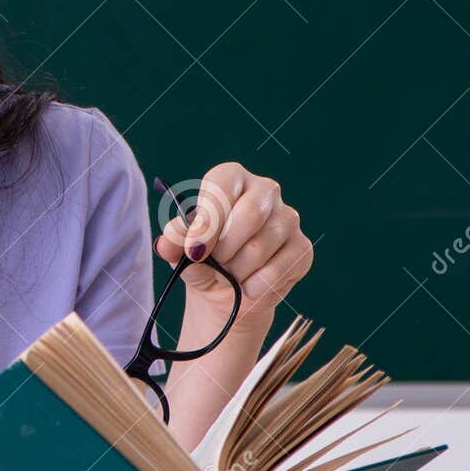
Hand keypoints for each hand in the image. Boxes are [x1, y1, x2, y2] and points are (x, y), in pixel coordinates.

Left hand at [153, 163, 312, 325]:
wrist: (225, 292)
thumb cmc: (202, 259)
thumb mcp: (181, 250)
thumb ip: (174, 241)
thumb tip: (167, 241)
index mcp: (232, 178)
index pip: (223, 185)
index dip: (208, 219)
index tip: (194, 250)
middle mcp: (265, 190)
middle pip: (250, 214)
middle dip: (224, 248)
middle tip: (214, 263)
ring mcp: (288, 218)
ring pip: (260, 248)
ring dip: (236, 271)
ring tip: (229, 273)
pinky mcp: (302, 248)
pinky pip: (277, 271)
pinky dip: (253, 286)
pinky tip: (246, 286)